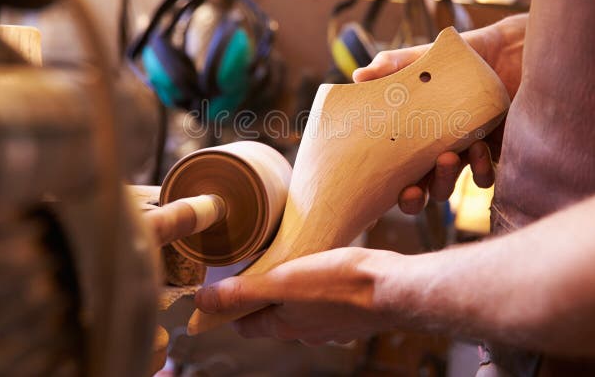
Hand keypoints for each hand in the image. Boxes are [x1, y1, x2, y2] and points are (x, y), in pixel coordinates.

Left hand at [194, 247, 400, 344]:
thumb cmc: (340, 284)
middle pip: (272, 316)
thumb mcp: (283, 282)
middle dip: (261, 296)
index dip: (231, 307)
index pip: (245, 323)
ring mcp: (330, 325)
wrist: (391, 287)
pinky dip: (318, 288)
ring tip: (291, 262)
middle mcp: (305, 331)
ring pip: (300, 308)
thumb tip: (202, 302)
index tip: (224, 287)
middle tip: (257, 267)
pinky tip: (324, 268)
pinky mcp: (351, 312)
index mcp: (283, 325)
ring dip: (291, 291)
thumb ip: (244, 292)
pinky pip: (325, 301)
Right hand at [352, 14, 525, 213]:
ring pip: (447, 188)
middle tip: (411, 189)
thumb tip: (358, 76)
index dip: (383, 190)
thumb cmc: (457, 58)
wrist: (507, 50)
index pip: (393, 173)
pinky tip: (479, 147)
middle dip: (413, 198)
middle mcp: (435, 152)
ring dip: (443, 181)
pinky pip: (484, 177)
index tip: (378, 189)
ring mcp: (463, 156)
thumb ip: (392, 65)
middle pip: (418, 191)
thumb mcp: (422, 59)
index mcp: (413, 136)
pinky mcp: (493, 153)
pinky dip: (480, 169)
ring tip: (447, 157)